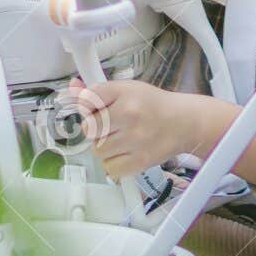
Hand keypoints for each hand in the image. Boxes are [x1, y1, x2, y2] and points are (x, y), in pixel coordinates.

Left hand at [61, 79, 201, 180]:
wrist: (184, 122)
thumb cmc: (153, 105)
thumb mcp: (126, 89)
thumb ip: (97, 91)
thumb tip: (72, 87)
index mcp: (125, 93)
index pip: (87, 100)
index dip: (87, 106)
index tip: (97, 108)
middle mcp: (129, 115)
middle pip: (88, 129)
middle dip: (96, 129)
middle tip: (111, 126)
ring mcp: (135, 140)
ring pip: (97, 151)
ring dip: (105, 147)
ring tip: (121, 139)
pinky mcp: (140, 161)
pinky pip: (110, 168)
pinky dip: (114, 163)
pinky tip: (125, 152)